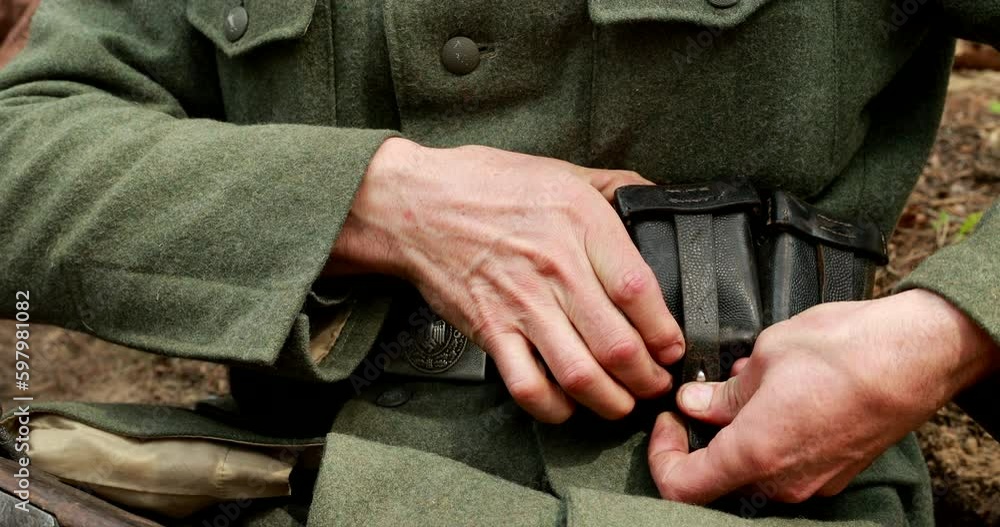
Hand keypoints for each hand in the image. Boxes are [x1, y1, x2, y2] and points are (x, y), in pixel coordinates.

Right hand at [331, 138, 684, 421]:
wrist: (413, 203)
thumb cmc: (485, 184)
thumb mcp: (560, 170)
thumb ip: (614, 186)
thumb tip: (656, 200)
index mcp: (580, 224)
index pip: (640, 291)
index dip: (666, 331)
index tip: (673, 346)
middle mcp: (555, 269)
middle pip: (618, 345)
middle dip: (648, 378)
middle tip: (656, 384)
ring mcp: (519, 304)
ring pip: (580, 375)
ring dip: (611, 401)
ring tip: (623, 403)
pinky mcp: (488, 330)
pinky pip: (528, 386)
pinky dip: (554, 408)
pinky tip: (568, 406)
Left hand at [648, 289, 998, 503]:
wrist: (922, 354)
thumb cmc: (847, 348)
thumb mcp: (767, 353)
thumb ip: (723, 391)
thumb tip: (693, 404)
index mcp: (755, 452)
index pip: (682, 487)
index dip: (663, 457)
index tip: (669, 422)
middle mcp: (782, 481)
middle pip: (718, 478)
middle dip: (704, 438)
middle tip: (706, 394)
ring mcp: (813, 483)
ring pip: (752, 469)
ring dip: (739, 433)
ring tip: (751, 382)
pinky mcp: (835, 474)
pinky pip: (785, 464)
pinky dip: (771, 436)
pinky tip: (782, 395)